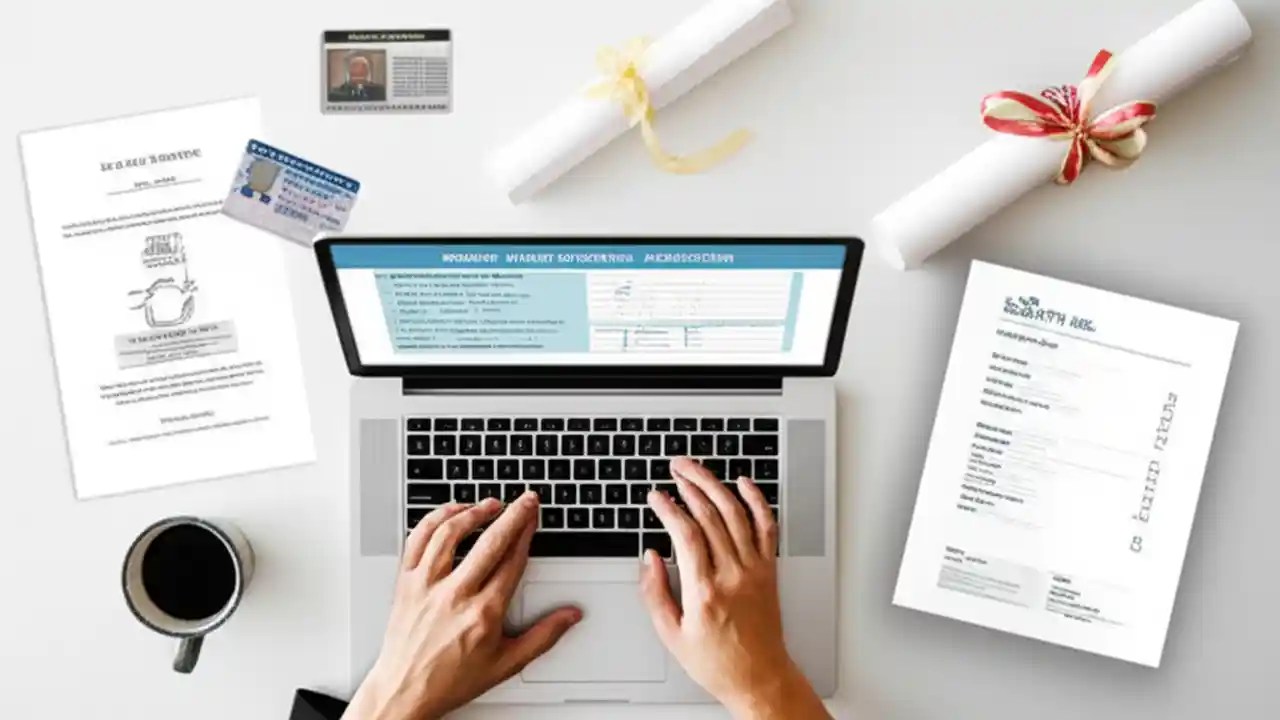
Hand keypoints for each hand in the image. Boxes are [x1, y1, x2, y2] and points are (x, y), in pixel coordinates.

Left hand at [344, 494, 580, 719]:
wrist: (405, 692)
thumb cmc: (450, 680)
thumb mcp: (506, 663)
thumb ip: (543, 636)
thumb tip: (569, 616)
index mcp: (484, 613)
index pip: (513, 560)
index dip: (527, 532)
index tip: (534, 516)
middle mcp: (455, 595)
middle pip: (490, 542)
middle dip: (512, 514)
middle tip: (525, 500)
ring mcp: (427, 586)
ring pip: (450, 533)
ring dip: (474, 512)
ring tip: (490, 505)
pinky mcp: (406, 583)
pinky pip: (417, 540)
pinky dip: (434, 520)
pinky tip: (450, 513)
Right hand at [641, 457, 829, 719]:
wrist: (759, 677)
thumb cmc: (717, 662)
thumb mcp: (671, 635)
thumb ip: (655, 593)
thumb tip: (650, 558)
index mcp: (705, 591)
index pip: (686, 534)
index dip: (669, 508)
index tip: (656, 497)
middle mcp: (733, 575)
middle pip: (711, 516)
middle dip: (690, 485)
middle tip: (675, 470)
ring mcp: (754, 570)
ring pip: (736, 514)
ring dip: (715, 485)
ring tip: (697, 470)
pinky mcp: (768, 570)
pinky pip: (767, 526)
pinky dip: (757, 500)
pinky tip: (744, 483)